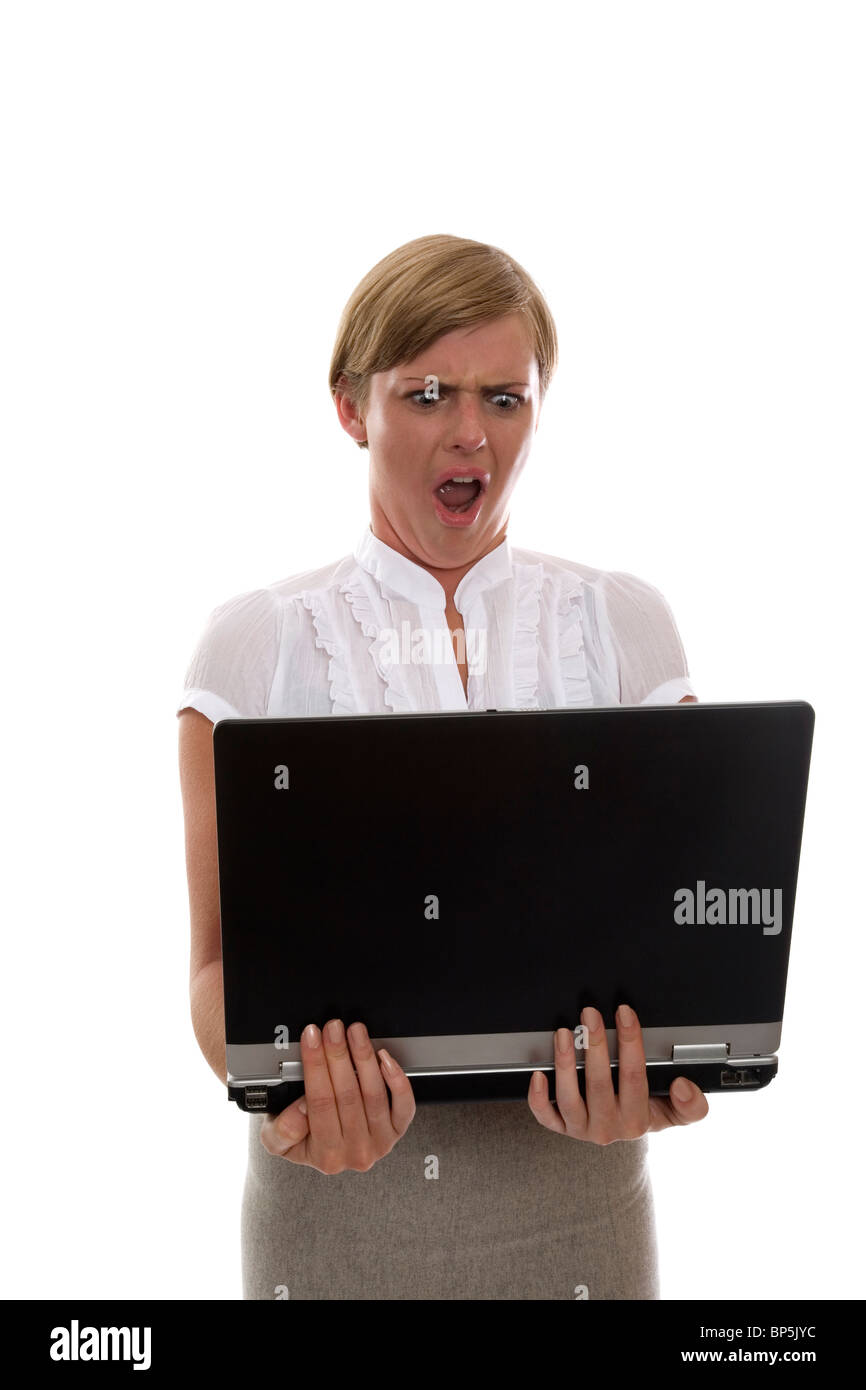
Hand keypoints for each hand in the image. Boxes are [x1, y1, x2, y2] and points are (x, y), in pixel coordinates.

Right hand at [260, 1019, 415, 1173]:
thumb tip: (301, 1109)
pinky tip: (384, 1058)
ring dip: (364, 1057)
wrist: (327, 1152)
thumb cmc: (303, 1140)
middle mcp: (355, 1152)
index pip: (319, 1102)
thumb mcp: (275, 1140)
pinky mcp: (397, 1131)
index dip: (315, 1065)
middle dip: (338, 1054)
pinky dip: (397, 1080)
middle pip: (347, 1094)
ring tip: (354, 1033)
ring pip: (374, 1094)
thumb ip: (283, 1130)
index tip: (311, 1038)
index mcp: (325, 1155)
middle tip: (333, 1028)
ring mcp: (380, 1142)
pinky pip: (404, 1105)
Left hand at [528, 1004, 708, 1142]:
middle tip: (590, 1015)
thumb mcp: (677, 1112)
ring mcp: (583, 1128)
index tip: (625, 1014)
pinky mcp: (562, 1128)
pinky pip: (546, 1116)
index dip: (630, 1042)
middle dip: (594, 1044)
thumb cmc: (649, 1112)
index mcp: (638, 1120)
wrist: (626, 1133)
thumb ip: (692, 1105)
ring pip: (569, 1097)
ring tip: (564, 1033)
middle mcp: (608, 1127)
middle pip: (598, 1083)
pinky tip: (538, 1073)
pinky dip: (539, 1097)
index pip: (635, 1076)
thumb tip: (684, 1086)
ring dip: (565, 1063)